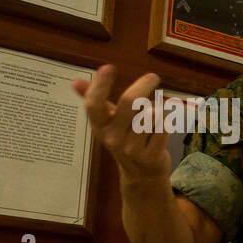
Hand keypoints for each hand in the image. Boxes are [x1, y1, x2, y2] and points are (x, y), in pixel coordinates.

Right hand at [71, 65, 168, 185]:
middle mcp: (112, 139)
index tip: (108, 68)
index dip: (100, 85)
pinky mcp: (150, 157)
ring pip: (151, 114)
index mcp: (99, 127)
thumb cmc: (125, 139)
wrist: (142, 175)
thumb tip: (75, 82)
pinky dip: (166, 124)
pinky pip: (164, 128)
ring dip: (157, 110)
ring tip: (154, 117)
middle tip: (153, 77)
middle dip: (143, 85)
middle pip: (130, 102)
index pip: (94, 104)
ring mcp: (131, 149)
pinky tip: (161, 130)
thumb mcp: (108, 122)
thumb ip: (96, 101)